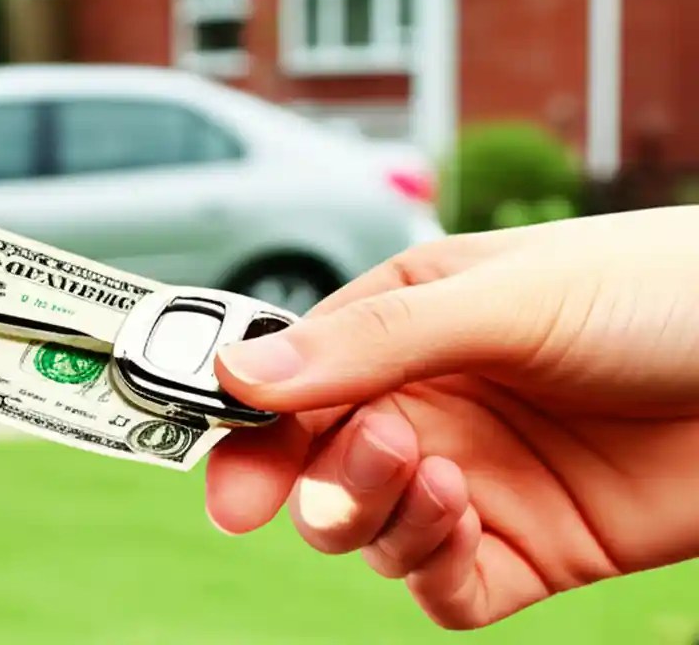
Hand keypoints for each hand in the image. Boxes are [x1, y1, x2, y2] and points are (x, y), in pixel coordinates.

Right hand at [205, 206, 698, 629]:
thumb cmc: (665, 291)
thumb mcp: (510, 300)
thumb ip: (373, 341)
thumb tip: (240, 373)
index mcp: (402, 329)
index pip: (290, 382)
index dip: (245, 425)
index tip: (223, 465)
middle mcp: (426, 408)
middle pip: (314, 468)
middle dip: (312, 478)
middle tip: (366, 456)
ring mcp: (472, 481)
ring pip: (366, 532)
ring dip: (378, 513)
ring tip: (436, 472)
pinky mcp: (525, 549)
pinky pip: (441, 586)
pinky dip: (432, 566)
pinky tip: (468, 518)